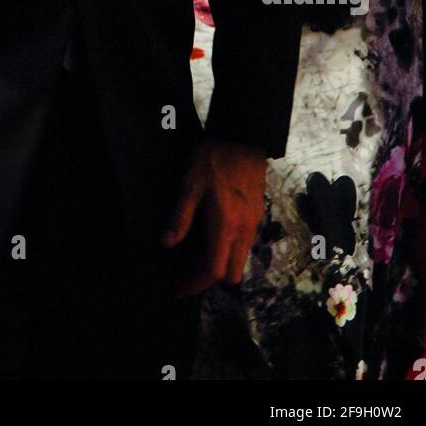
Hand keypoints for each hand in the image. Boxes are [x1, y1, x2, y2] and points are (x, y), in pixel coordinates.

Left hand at [162, 138, 265, 295]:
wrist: (243, 138)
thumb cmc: (214, 159)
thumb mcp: (190, 185)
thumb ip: (180, 217)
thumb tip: (167, 243)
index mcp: (225, 226)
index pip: (214, 270)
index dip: (196, 283)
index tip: (181, 288)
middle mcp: (243, 230)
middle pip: (232, 274)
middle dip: (210, 278)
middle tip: (188, 269)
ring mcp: (253, 224)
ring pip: (240, 260)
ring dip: (220, 263)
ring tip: (197, 251)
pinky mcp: (257, 215)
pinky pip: (245, 245)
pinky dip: (229, 249)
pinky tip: (212, 234)